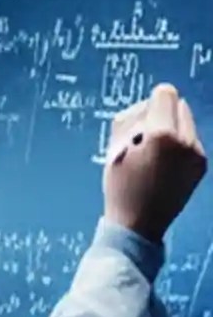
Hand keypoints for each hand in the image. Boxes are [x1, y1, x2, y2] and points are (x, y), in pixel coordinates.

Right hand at [104, 83, 206, 242]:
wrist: (139, 223)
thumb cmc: (120, 184)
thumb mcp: (114, 147)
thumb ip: (131, 118)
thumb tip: (150, 105)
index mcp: (162, 134)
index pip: (165, 93)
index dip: (148, 103)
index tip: (138, 123)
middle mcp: (186, 141)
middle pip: (179, 105)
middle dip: (161, 115)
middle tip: (143, 139)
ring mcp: (197, 154)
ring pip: (186, 122)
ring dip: (171, 129)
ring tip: (153, 154)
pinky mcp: (201, 165)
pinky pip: (191, 140)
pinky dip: (178, 145)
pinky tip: (163, 164)